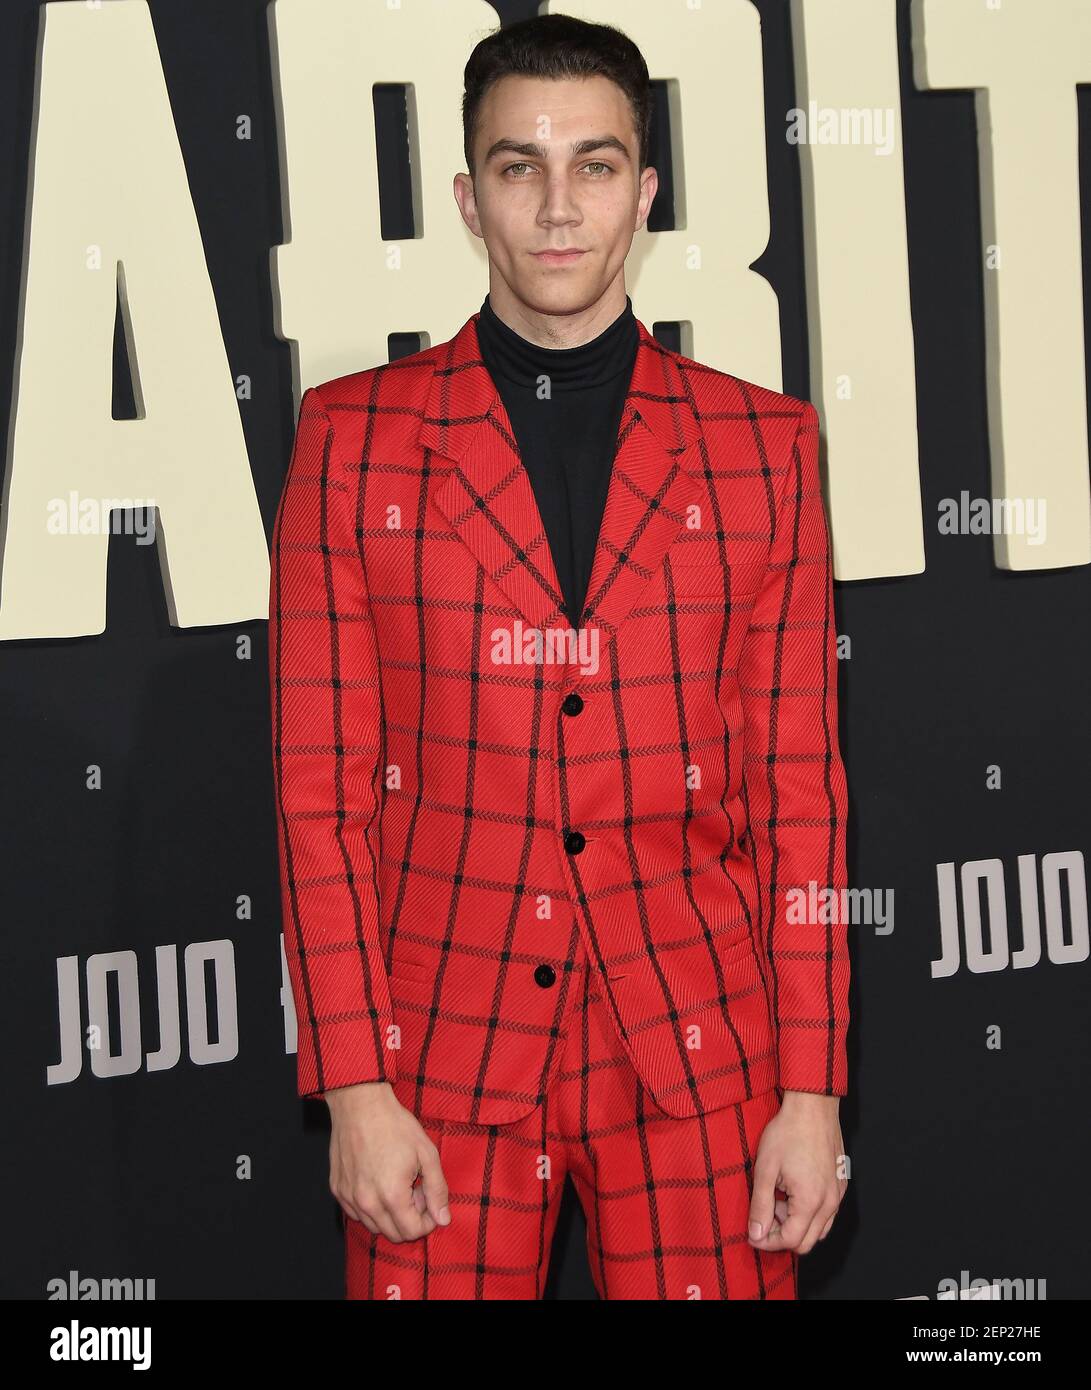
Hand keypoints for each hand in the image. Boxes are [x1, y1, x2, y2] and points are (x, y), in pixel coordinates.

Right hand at [325, 1082, 450, 1242]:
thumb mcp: (427, 1154)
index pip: (412, 1232)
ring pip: (374, 1226)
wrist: (360, 1105)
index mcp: (391, 1196)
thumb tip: (443, 1219)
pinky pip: (356, 1213)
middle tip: (415, 1190)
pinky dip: (371, 1207)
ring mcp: (349, 1198)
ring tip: (397, 1184)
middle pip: (393, 1234)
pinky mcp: (337, 1190)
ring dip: (390, 1214)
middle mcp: (367, 1203)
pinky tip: (378, 1182)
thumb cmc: (395, 1126)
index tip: (428, 1197)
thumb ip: (437, 1190)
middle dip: (410, 1218)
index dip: (427, 1220)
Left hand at [747, 1090, 846, 1254]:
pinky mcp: (840, 1185)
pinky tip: (792, 1191)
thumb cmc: (787, 1133)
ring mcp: (838, 1195)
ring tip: (778, 1200)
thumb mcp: (765, 1169)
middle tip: (763, 1216)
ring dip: (797, 1225)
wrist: (812, 1106)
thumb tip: (755, 1234)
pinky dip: (809, 1213)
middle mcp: (830, 1203)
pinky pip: (827, 1214)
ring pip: (819, 1230)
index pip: (791, 1241)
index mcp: (811, 1202)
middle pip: (807, 1242)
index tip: (752, 1232)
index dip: (768, 1241)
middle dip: (782, 1236)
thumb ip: (760, 1206)